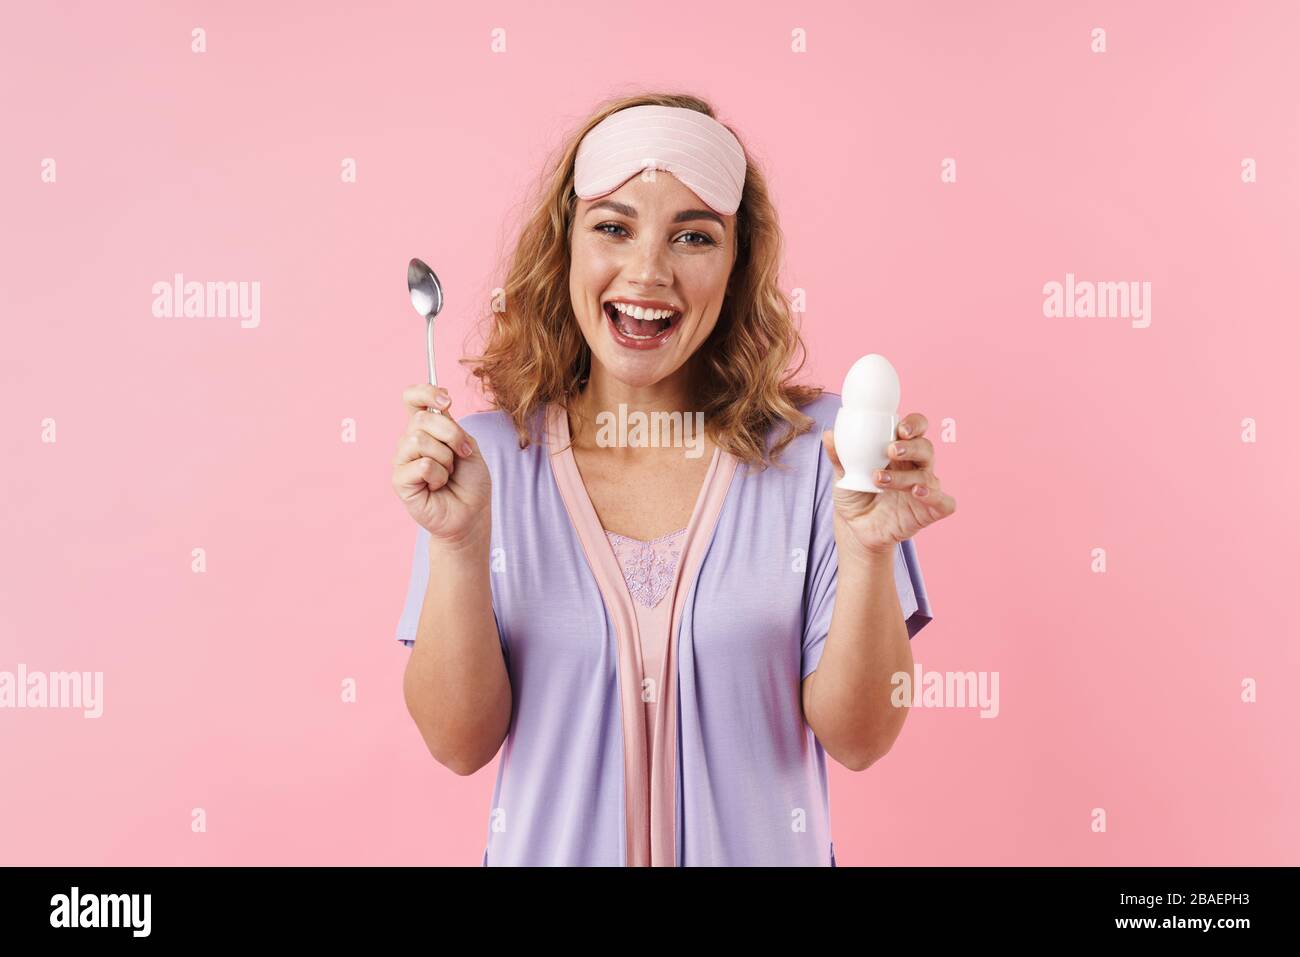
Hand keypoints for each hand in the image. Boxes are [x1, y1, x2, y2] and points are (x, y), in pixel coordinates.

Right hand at [391, 385, 491, 544]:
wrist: (472, 513)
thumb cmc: (470, 481)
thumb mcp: (467, 445)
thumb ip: (450, 425)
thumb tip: (437, 406)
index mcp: (425, 429)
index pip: (412, 398)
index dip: (426, 392)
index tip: (447, 401)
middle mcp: (409, 441)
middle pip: (421, 418)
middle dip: (451, 435)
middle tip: (462, 454)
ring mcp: (402, 460)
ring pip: (420, 440)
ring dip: (446, 459)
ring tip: (448, 474)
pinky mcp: (400, 481)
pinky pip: (422, 465)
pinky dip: (439, 476)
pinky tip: (437, 487)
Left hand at [821, 412, 955, 558]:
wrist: (856, 529)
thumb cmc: (856, 496)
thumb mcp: (844, 475)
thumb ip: (839, 456)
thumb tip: (828, 436)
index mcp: (900, 451)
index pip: (916, 429)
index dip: (914, 424)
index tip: (900, 428)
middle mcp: (915, 467)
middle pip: (925, 447)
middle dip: (911, 446)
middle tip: (890, 450)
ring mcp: (924, 488)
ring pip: (927, 474)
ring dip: (903, 476)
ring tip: (878, 479)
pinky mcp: (929, 511)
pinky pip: (945, 502)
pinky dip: (935, 496)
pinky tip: (916, 493)